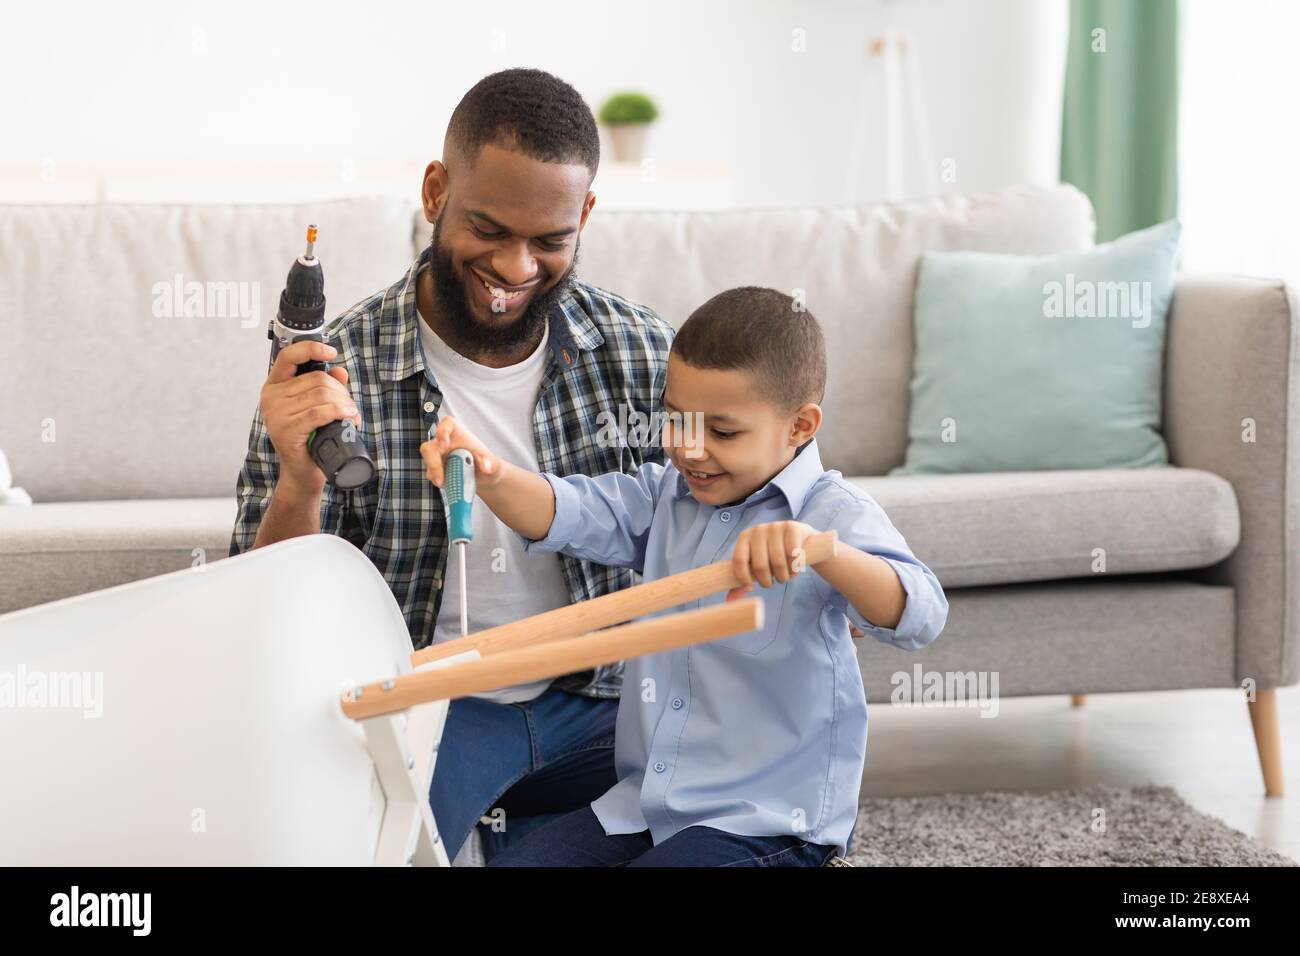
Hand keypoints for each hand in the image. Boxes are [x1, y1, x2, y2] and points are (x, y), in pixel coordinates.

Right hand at [260, 341, 359, 495]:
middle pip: (316, 379)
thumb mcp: (318, 408)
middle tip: (350, 406)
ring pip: (321, 395)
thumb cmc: (310, 438)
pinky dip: (339, 413)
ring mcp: (275, 414)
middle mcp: (270, 397)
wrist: (303, 473)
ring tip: (351, 415)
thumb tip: (340, 371)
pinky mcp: (285, 430)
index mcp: (275, 386)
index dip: (311, 349)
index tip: (331, 352)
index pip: (288, 356)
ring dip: (344, 404)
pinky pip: (318, 413)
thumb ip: (327, 387)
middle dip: (340, 391)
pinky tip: (349, 418)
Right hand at [420, 416, 503, 489]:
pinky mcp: (436, 467)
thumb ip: (491, 463)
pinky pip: (431, 474)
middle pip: (430, 447)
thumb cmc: (487, 464)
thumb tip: (486, 467)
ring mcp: (439, 455)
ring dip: (435, 474)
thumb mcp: (493, 463)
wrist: (484, 477)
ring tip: (446, 484)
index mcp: (459, 434)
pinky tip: (449, 484)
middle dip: (433, 463)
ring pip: (428, 462)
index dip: (442, 431)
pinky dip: (438, 481)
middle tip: (441, 478)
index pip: (447, 424)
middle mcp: (446, 442)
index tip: (444, 444)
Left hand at [726, 520, 818, 601]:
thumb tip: (729, 600)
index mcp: (744, 537)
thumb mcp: (757, 568)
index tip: (752, 586)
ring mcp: (775, 527)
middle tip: (772, 583)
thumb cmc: (774, 557)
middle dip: (767, 581)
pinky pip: (793, 554)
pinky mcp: (792, 527)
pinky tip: (794, 569)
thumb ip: (743, 583)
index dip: (744, 578)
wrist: (800, 540)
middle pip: (759, 565)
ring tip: (784, 577)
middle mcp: (758, 530)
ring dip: (783, 576)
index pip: (738, 560)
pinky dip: (794, 567)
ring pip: (778, 561)